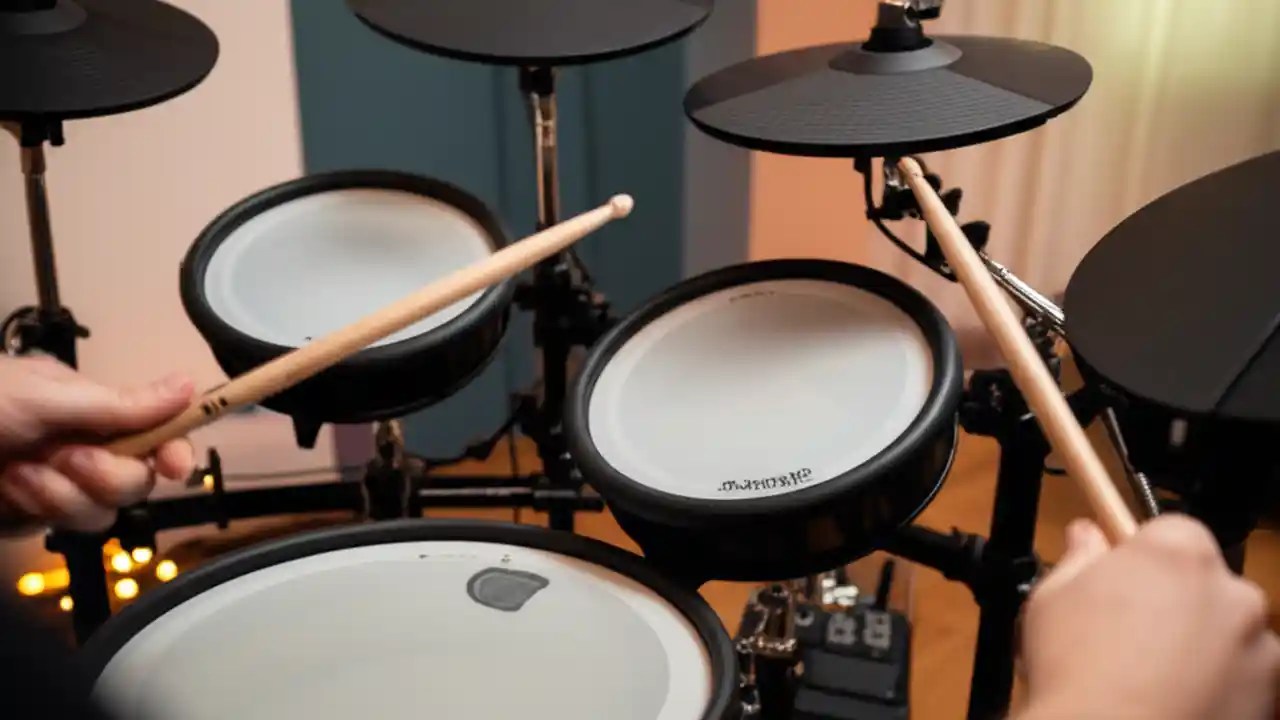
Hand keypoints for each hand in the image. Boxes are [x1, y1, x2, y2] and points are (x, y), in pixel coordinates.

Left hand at [0, 356, 196, 533]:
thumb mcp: (45, 397)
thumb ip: (119, 404)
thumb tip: (189, 385)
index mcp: (97, 413)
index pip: (159, 434)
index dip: (175, 451)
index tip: (175, 468)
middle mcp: (89, 449)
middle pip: (136, 482)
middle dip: (105, 475)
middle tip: (66, 455)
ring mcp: (64, 486)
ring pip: (102, 513)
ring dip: (60, 495)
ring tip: (18, 472)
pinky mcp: (36, 516)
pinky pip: (60, 527)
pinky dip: (32, 509)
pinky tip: (8, 489)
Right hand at [1019, 515, 1279, 719]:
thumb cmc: (1077, 671)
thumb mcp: (1052, 598)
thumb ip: (1079, 557)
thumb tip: (1087, 537)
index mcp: (1181, 553)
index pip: (1174, 531)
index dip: (1144, 556)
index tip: (1121, 577)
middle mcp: (1233, 592)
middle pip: (1206, 582)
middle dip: (1175, 601)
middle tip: (1127, 632)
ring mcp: (1259, 648)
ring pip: (1228, 633)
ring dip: (1201, 646)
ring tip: (1149, 677)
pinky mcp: (1271, 697)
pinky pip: (1243, 679)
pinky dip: (1219, 687)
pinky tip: (1173, 701)